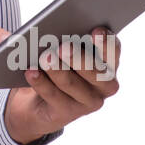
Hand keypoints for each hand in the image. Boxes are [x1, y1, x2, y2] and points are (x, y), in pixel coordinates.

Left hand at [2, 27, 121, 144]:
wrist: (38, 100)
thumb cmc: (55, 64)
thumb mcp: (57, 47)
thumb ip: (55, 36)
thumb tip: (37, 31)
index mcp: (108, 61)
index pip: (113, 49)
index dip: (106, 41)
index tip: (95, 31)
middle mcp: (105, 83)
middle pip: (96, 70)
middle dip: (78, 57)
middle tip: (63, 47)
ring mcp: (89, 100)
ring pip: (72, 84)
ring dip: (57, 70)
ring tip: (45, 58)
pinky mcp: (69, 113)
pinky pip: (54, 96)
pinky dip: (41, 83)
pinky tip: (31, 72)